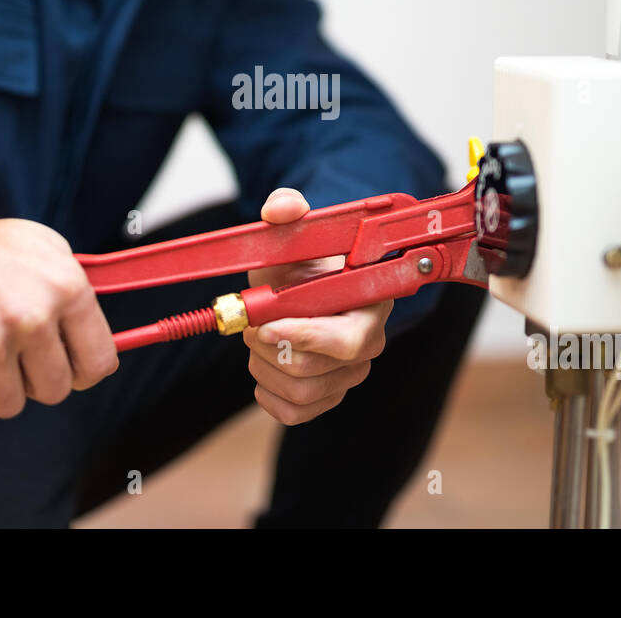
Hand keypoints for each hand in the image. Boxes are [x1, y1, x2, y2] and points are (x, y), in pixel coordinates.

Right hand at [0, 217, 117, 420]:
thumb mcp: (47, 249)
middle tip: (17, 354)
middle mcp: (32, 318)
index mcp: (66, 288)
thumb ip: (75, 293)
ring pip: (10, 406)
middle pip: (54, 390)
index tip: (69, 365)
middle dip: (37, 379)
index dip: (83, 369)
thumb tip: (96, 340)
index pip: (98, 362)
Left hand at [242, 187, 390, 424]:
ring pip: (299, 393)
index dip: (304, 337)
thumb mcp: (295, 232)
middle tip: (251, 324)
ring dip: (262, 366)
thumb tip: (281, 208)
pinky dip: (267, 393)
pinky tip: (264, 365)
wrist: (302, 285)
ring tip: (258, 338)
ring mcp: (351, 374)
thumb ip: (289, 210)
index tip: (265, 325)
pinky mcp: (330, 394)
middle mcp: (369, 344)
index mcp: (369, 303)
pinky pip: (294, 412)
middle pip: (313, 370)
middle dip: (268, 348)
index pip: (348, 340)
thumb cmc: (304, 260)